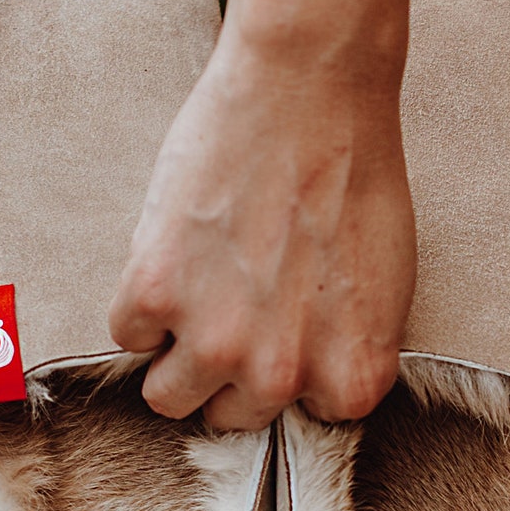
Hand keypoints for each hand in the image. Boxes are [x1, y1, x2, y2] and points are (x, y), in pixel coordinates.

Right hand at [108, 32, 416, 429]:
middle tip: (235, 301)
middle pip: (225, 414)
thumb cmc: (355, 176)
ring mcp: (215, 342)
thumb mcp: (382, 289)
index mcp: (350, 382)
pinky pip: (127, 332)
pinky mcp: (156, 295)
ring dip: (175, 348)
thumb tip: (301, 388)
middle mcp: (281, 379)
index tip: (282, 327)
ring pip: (167, 395)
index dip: (281, 368)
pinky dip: (141, 298)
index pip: (293, 419)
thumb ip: (340, 354)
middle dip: (224, 367)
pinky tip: (178, 248)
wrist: (309, 91)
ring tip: (201, 285)